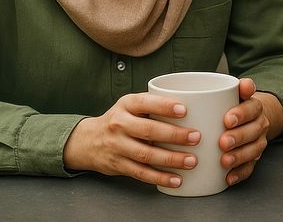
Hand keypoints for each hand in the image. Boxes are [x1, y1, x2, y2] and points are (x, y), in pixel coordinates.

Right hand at [62, 92, 199, 188]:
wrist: (87, 141)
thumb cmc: (120, 120)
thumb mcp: (130, 105)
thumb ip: (154, 105)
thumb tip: (193, 107)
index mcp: (126, 105)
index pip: (145, 102)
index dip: (164, 106)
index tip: (184, 109)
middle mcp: (119, 124)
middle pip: (149, 131)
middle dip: (174, 135)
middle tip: (195, 137)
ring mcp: (118, 146)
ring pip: (146, 154)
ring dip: (171, 159)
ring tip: (191, 161)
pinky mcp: (119, 165)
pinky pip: (141, 173)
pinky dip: (160, 178)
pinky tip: (176, 179)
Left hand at [219, 78, 282, 185]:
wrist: (252, 117)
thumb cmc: (234, 105)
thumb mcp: (234, 93)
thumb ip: (235, 88)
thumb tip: (243, 84)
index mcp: (254, 107)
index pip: (251, 108)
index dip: (241, 114)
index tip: (227, 119)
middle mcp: (259, 124)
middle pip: (253, 131)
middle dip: (238, 137)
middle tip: (223, 142)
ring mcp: (258, 142)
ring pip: (253, 150)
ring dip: (239, 156)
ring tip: (224, 161)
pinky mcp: (253, 158)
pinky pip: (250, 167)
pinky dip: (240, 174)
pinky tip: (228, 178)